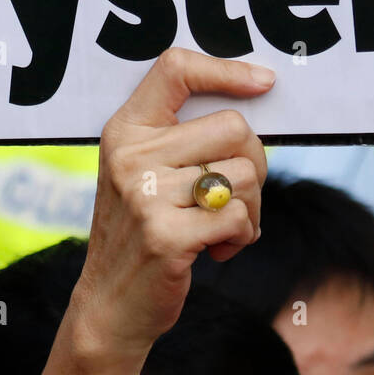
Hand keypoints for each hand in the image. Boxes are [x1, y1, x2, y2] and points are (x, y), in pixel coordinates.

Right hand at [69, 47, 273, 362]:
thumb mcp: (142, 172)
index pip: (175, 69)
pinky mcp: (165, 236)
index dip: (227, 70)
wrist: (109, 305)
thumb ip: (181, 138)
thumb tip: (258, 97)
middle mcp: (130, 156)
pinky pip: (239, 217)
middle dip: (254, 164)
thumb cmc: (141, 232)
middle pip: (233, 127)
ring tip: (221, 227)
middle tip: (235, 194)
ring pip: (244, 175)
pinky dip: (243, 236)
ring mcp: (145, 195)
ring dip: (250, 208)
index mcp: (125, 130)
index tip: (263, 83)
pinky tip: (218, 249)